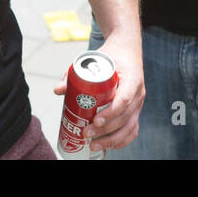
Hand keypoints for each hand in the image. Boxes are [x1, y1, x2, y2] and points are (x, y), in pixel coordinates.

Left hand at [54, 33, 144, 151]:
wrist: (127, 50)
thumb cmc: (110, 55)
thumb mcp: (94, 59)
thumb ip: (75, 73)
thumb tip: (58, 90)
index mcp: (132, 78)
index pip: (125, 99)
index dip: (111, 113)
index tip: (95, 120)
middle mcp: (139, 93)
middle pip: (125, 118)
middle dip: (106, 130)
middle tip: (86, 134)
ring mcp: (139, 104)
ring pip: (129, 128)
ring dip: (112, 140)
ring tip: (93, 145)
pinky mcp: (136, 111)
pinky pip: (132, 130)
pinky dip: (121, 141)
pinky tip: (108, 146)